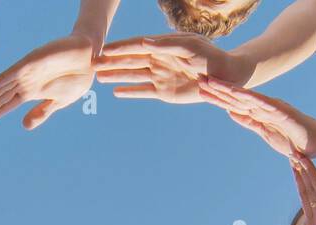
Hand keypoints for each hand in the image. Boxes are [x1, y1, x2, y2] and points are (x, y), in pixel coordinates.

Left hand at [0, 34, 95, 128]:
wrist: (90, 60)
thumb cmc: (76, 78)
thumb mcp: (58, 102)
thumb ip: (41, 113)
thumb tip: (24, 126)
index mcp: (31, 92)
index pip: (7, 105)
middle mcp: (25, 82)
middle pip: (1, 97)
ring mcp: (27, 72)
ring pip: (4, 85)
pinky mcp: (32, 62)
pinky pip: (14, 71)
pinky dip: (2, 79)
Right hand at [94, 34, 242, 104]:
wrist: (224, 76)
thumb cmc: (209, 56)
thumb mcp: (190, 46)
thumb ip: (167, 44)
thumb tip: (145, 42)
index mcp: (162, 46)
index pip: (136, 46)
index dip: (119, 48)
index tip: (103, 49)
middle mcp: (158, 60)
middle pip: (130, 61)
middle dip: (112, 62)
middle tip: (92, 64)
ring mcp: (160, 76)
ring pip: (133, 75)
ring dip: (116, 75)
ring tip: (98, 76)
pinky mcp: (164, 92)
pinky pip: (143, 91)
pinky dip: (130, 92)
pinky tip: (116, 92)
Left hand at [197, 75, 315, 156]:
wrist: (315, 142)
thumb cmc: (290, 138)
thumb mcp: (264, 130)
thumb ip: (249, 121)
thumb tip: (230, 112)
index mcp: (257, 111)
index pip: (233, 103)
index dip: (217, 97)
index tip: (200, 89)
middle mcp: (263, 106)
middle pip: (236, 97)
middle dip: (218, 89)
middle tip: (200, 79)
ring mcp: (273, 108)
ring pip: (248, 98)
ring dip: (231, 91)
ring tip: (215, 83)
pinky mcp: (283, 112)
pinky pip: (266, 105)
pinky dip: (253, 99)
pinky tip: (241, 94)